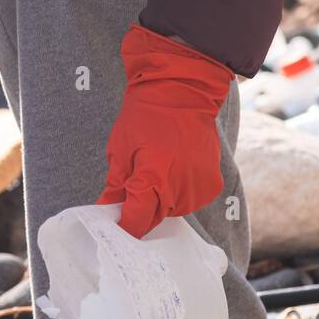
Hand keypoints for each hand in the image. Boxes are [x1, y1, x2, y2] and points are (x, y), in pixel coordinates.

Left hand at [97, 25, 234, 237]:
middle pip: (155, 217)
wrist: (182, 91)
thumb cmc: (146, 116)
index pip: (137, 222)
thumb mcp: (120, 150)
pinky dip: (179, 193)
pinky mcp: (212, 183)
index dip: (124, 226)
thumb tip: (106, 209)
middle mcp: (179, 188)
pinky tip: (173, 171)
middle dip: (141, 210)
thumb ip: (116, 186)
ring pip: (173, 210)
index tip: (115, 226)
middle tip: (131, 191)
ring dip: (161, 201)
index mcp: (154, 179)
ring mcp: (198, 187)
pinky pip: (190, 200)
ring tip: (156, 172)